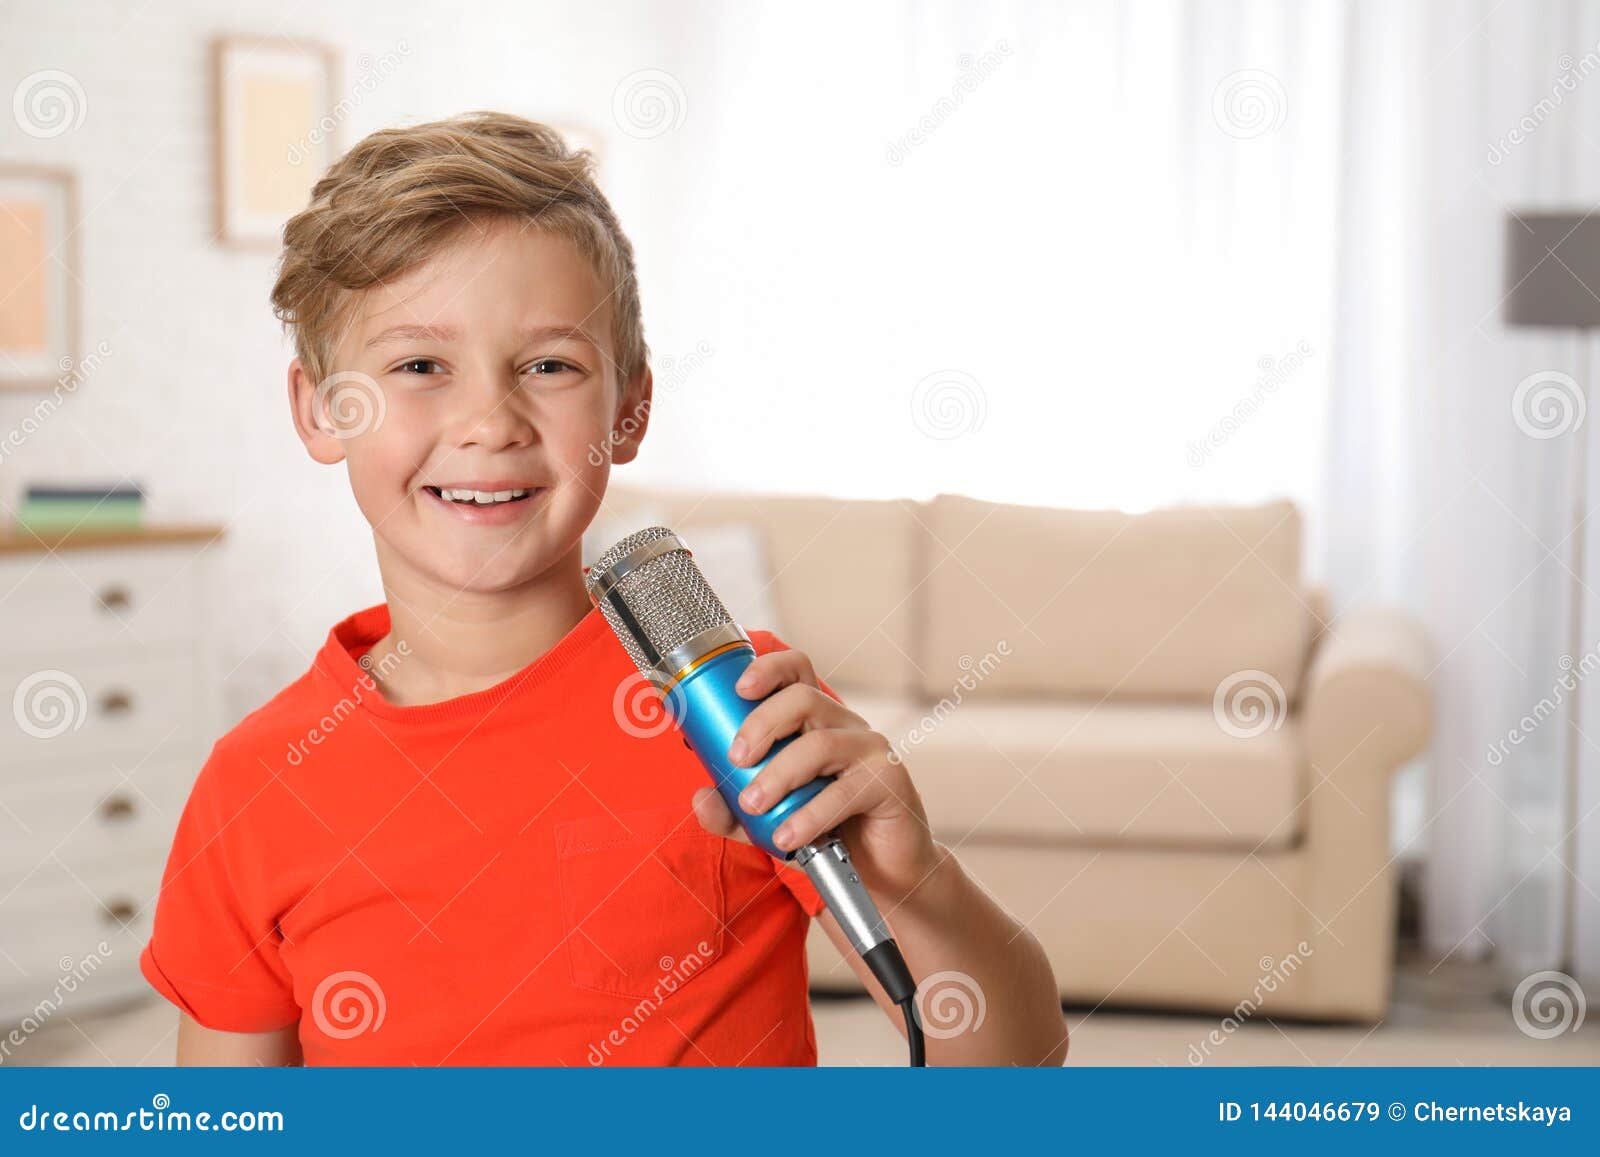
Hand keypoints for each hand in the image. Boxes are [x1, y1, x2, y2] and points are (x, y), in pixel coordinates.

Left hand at [688, 647, 942, 903]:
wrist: (879, 872)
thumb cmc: (825, 832)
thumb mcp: (767, 822)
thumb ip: (732, 812)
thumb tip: (700, 798)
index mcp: (815, 720)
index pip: (797, 672)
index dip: (768, 669)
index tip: (739, 689)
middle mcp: (844, 726)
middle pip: (803, 699)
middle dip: (761, 724)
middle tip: (736, 760)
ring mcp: (870, 750)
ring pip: (820, 744)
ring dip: (779, 774)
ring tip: (754, 805)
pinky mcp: (890, 782)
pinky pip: (846, 791)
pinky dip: (810, 815)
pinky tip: (787, 837)